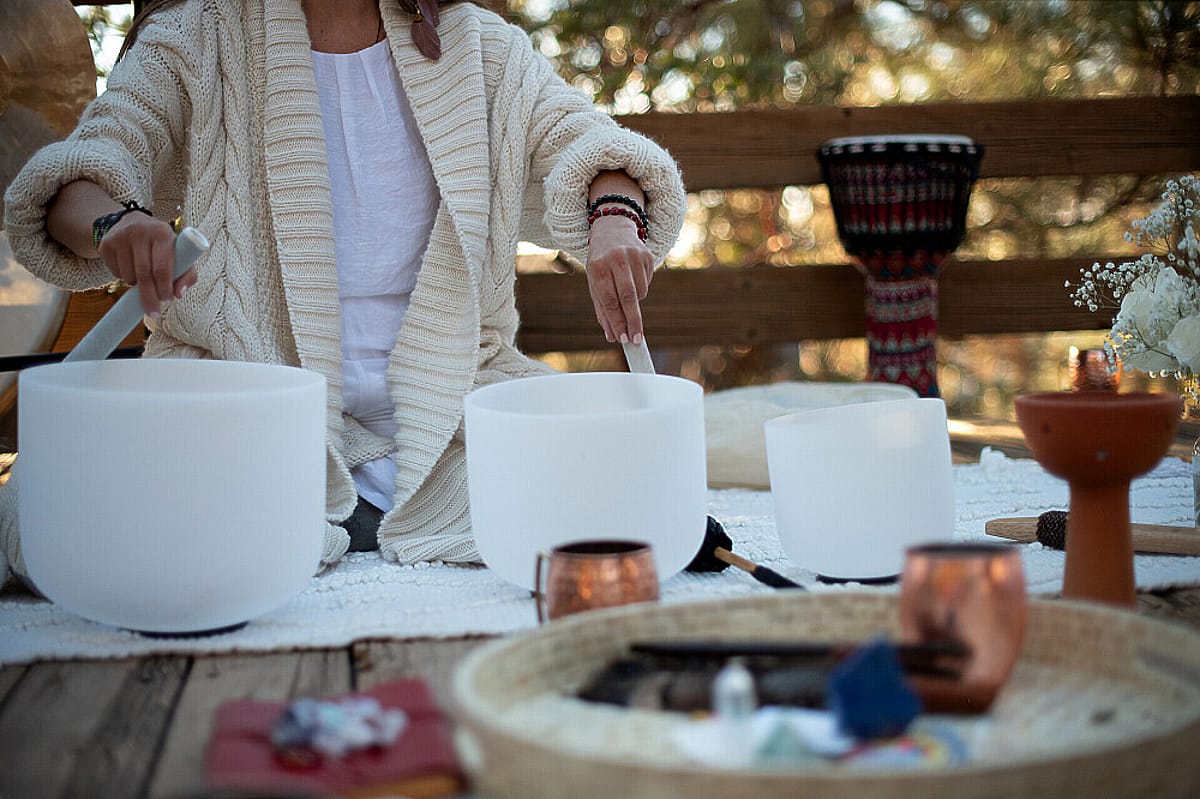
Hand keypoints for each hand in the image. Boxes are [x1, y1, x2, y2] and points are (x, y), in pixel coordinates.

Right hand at [98, 212, 196, 316]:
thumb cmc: (163, 246)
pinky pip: (114, 271)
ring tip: (144, 280)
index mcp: (162, 233)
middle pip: (143, 273)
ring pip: (127, 275)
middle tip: (153, 312)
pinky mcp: (105, 243)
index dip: (164, 288)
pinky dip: (123, 278)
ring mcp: (120, 236)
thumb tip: (179, 294)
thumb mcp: (179, 254)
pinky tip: (130, 269)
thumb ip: (187, 274)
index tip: (166, 300)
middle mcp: (140, 231)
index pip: (162, 267)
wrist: (133, 223)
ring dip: (136, 286)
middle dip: (149, 297)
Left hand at [585, 214, 654, 343]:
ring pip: (640, 292)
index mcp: (598, 267)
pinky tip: (632, 279)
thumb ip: (602, 310)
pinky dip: (641, 289)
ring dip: (635, 303)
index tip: (623, 339)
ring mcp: (634, 255)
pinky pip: (647, 282)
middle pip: (629, 297)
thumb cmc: (600, 262)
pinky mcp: (647, 255)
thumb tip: (613, 336)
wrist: (613, 230)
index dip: (617, 322)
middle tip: (636, 340)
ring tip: (626, 295)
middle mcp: (616, 259)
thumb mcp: (594, 282)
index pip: (609, 300)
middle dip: (633, 321)